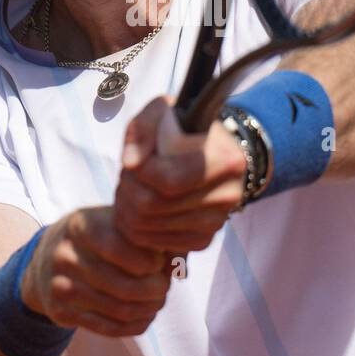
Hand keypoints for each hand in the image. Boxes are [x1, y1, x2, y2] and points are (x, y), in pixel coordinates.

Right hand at [21, 207, 172, 337]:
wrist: (45, 260)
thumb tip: (181, 260)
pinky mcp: (61, 313)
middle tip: (165, 286)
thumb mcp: (114, 223)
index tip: (160, 260)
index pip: (122, 248)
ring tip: (157, 300)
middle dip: (156, 290)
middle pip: (126, 286)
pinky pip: (109, 328)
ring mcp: (60, 286)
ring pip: (121, 310)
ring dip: (149, 309)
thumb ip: (147, 235)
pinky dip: (135, 324)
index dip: (151, 260)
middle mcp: (65, 255)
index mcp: (81, 226)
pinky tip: (144, 315)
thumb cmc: (96, 237)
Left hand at [114, 95, 247, 255]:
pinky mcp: (204, 239)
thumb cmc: (183, 129)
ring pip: (147, 228)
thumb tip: (131, 163)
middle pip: (152, 206)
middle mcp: (228, 195)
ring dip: (126, 208)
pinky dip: (137, 228)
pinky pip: (155, 243)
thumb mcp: (162, 112)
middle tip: (126, 175)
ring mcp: (217, 221)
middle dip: (126, 189)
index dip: (138, 172)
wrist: (210, 152)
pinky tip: (140, 207)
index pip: (168, 181)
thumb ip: (142, 130)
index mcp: (226, 160)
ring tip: (131, 188)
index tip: (134, 158)